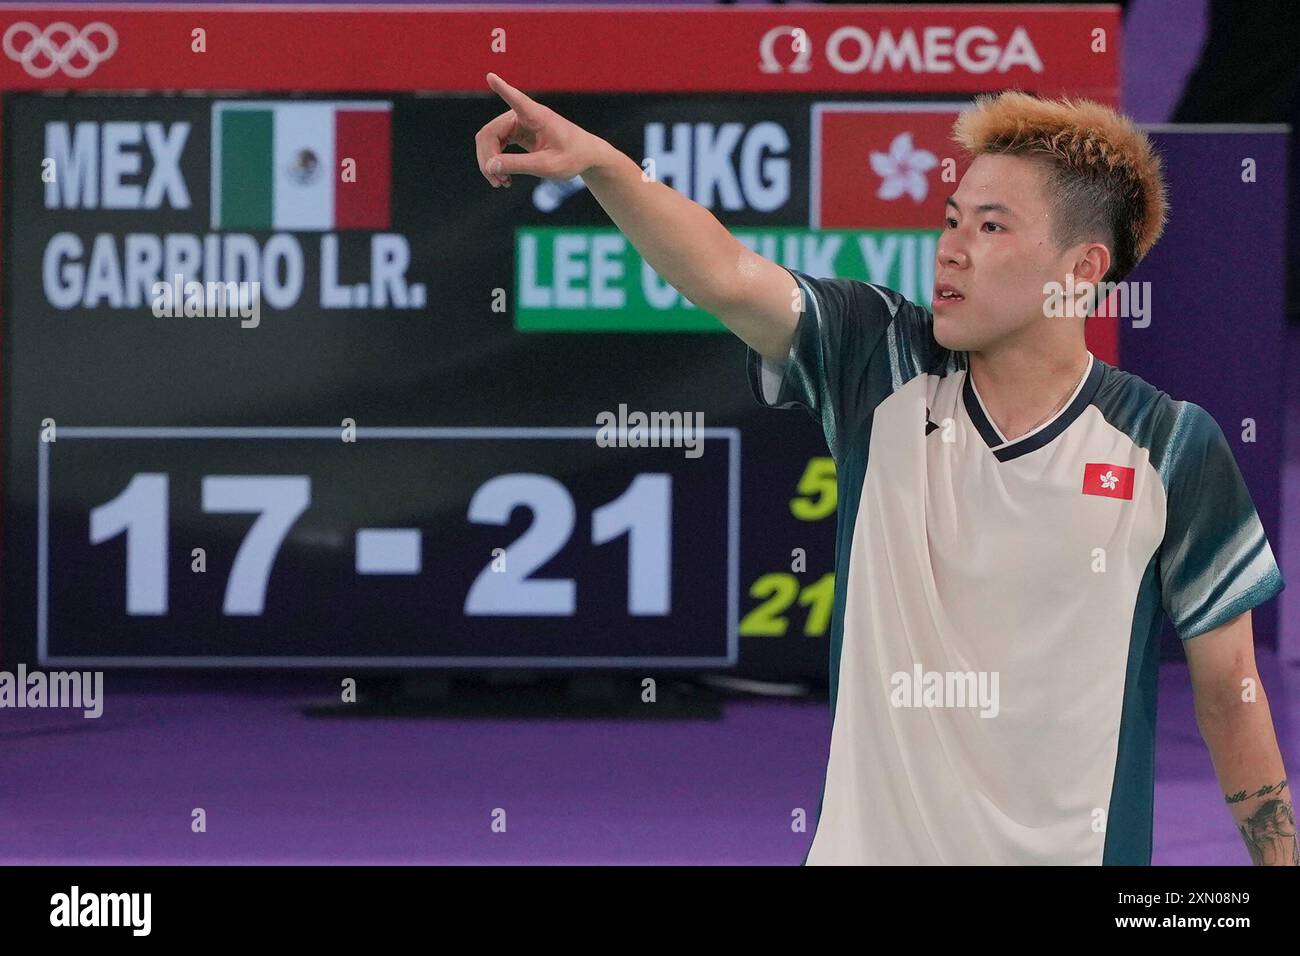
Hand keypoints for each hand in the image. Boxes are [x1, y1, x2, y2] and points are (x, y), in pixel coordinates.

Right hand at [475, 72, 608, 187]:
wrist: (584, 156)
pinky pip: (496, 145)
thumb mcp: (547, 166)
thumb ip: (519, 165)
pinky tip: (503, 178)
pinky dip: (496, 162)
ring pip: (489, 140)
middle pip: (489, 133)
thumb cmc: (572, 157)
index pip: (516, 99)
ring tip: (500, 183)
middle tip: (496, 182)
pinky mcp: (516, 132)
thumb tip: (490, 166)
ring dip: (489, 162)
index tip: (491, 76)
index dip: (502, 89)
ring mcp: (517, 122)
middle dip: (487, 158)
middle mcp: (522, 115)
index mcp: (536, 116)